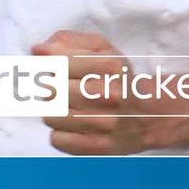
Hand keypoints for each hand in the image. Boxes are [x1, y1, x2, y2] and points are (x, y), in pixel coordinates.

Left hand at [32, 30, 148, 154]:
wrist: (152, 115)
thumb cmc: (118, 78)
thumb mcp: (101, 49)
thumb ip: (67, 42)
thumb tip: (37, 50)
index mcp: (109, 66)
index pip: (56, 63)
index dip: (48, 64)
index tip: (55, 67)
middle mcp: (108, 94)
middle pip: (49, 89)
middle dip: (51, 87)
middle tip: (64, 88)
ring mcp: (104, 123)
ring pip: (50, 115)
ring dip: (54, 110)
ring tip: (70, 107)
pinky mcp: (99, 147)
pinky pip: (57, 139)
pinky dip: (60, 132)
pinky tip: (75, 125)